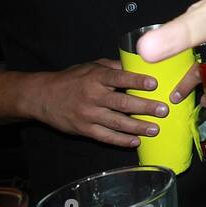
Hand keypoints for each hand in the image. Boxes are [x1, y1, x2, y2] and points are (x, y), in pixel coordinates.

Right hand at [32, 59, 170, 148]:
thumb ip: (114, 67)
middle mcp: (92, 96)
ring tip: (155, 129)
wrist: (42, 97)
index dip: (137, 81)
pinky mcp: (83, 129)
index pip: (119, 78)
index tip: (154, 84)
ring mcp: (88, 115)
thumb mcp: (92, 66)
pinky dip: (121, 140)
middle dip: (144, 108)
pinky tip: (136, 141)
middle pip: (122, 103)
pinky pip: (105, 136)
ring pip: (116, 123)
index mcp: (96, 78)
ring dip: (137, 127)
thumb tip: (139, 65)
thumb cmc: (72, 78)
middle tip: (163, 110)